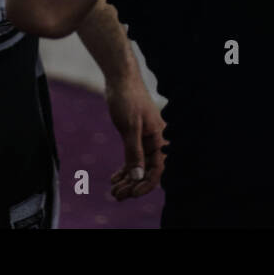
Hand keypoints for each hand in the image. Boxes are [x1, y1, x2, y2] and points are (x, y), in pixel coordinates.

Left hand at [103, 75, 166, 200]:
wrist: (121, 79)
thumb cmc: (128, 99)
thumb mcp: (130, 127)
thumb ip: (134, 152)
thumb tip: (137, 177)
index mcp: (159, 138)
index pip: (157, 169)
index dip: (146, 184)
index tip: (132, 194)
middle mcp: (155, 140)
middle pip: (147, 170)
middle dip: (133, 185)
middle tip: (117, 196)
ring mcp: (144, 138)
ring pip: (138, 166)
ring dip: (127, 180)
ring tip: (114, 191)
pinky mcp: (134, 135)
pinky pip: (132, 157)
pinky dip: (124, 169)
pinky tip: (114, 178)